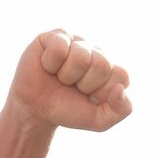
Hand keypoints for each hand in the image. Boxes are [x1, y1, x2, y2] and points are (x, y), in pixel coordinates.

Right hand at [8, 29, 131, 132]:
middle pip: (102, 64)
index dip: (103, 92)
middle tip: (73, 87)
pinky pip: (59, 48)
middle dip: (85, 84)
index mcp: (111, 70)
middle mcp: (97, 52)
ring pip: (81, 56)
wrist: (36, 109)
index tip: (90, 98)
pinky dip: (50, 64)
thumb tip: (120, 89)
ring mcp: (77, 42)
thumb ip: (121, 110)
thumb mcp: (99, 120)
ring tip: (60, 77)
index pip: (121, 75)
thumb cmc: (68, 110)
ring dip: (67, 75)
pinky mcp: (56, 36)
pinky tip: (48, 66)